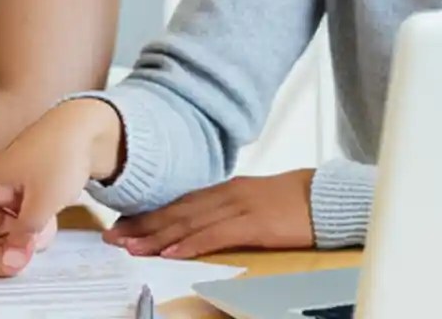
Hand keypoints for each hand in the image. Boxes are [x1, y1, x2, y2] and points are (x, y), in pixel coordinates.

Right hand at [0, 99, 122, 282]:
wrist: (81, 130)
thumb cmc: (58, 153)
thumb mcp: (45, 199)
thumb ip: (25, 236)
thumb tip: (10, 265)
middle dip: (9, 251)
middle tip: (35, 237)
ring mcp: (2, 205)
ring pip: (5, 245)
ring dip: (27, 239)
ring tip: (46, 213)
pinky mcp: (17, 209)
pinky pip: (20, 236)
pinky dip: (36, 233)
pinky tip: (50, 213)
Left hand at [103, 169, 314, 258]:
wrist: (329, 197)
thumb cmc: (295, 203)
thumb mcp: (255, 203)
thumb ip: (229, 210)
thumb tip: (203, 225)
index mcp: (226, 189)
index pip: (178, 203)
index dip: (149, 215)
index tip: (122, 226)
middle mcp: (226, 194)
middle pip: (176, 211)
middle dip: (142, 226)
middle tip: (112, 237)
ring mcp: (239, 207)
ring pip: (188, 223)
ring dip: (157, 236)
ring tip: (131, 247)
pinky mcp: (254, 223)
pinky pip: (215, 234)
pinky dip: (190, 244)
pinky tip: (171, 252)